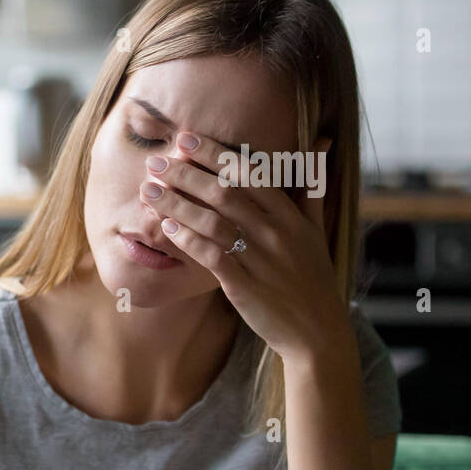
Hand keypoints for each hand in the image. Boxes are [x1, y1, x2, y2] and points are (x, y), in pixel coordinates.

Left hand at [141, 130, 351, 365]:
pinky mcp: (243, 286)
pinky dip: (188, 240)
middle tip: (156, 162)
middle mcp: (276, 233)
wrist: (316, 329)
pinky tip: (165, 228)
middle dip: (187, 174)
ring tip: (148, 191)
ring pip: (213, 222)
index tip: (186, 139)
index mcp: (291, 215)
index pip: (250, 173)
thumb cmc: (312, 276)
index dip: (216, 155)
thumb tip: (321, 143)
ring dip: (177, 204)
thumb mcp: (316, 229)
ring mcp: (259, 259)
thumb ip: (310, 187)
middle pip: (226, 194)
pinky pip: (211, 257)